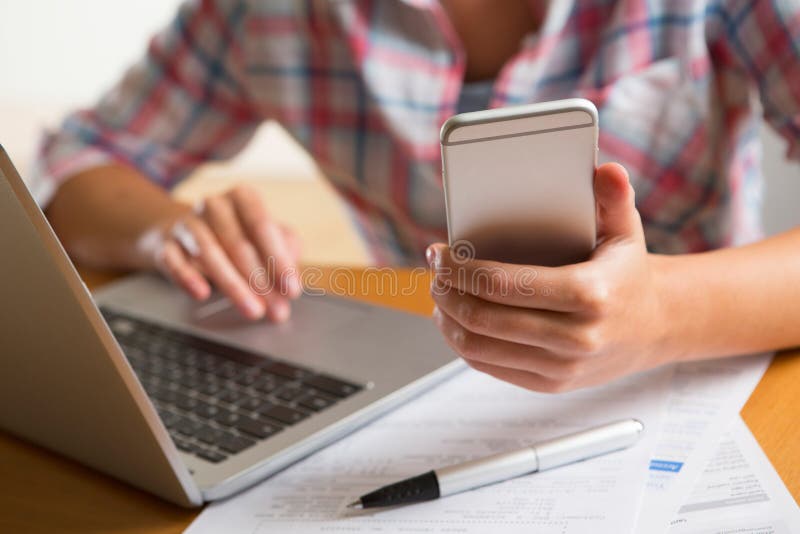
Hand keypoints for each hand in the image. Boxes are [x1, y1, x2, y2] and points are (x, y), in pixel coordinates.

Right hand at [143, 184, 301, 320]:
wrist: (186, 233)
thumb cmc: (237, 235)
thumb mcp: (268, 236)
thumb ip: (287, 251)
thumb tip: (293, 277)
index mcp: (242, 196)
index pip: (262, 226)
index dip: (279, 260)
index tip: (291, 289)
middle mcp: (214, 205)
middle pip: (238, 244)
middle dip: (261, 282)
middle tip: (276, 310)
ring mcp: (187, 224)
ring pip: (210, 254)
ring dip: (234, 286)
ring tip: (253, 310)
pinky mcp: (165, 245)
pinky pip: (174, 261)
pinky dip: (188, 277)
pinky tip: (202, 293)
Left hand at [428, 163, 671, 391]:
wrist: (655, 326)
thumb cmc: (627, 272)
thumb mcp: (625, 231)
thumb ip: (614, 197)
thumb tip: (605, 170)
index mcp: (589, 295)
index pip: (503, 285)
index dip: (460, 269)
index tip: (438, 255)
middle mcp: (576, 337)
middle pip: (484, 319)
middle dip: (447, 293)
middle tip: (434, 272)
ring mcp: (562, 366)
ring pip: (480, 349)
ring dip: (448, 321)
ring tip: (439, 296)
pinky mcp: (551, 384)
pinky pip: (491, 368)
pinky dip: (464, 345)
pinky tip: (455, 322)